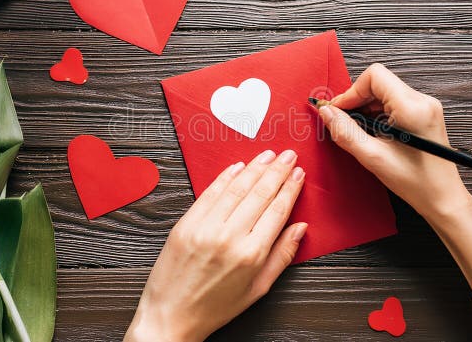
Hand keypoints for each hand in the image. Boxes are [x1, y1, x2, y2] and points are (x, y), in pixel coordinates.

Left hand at [124, 150, 307, 341]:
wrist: (171, 315)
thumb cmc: (216, 306)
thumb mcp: (258, 288)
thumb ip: (282, 256)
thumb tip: (300, 228)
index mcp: (251, 255)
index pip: (277, 210)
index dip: (290, 188)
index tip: (298, 173)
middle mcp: (229, 237)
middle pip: (260, 194)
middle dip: (277, 171)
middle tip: (288, 156)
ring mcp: (205, 228)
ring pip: (236, 189)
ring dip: (255, 168)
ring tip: (268, 155)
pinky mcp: (186, 224)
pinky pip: (210, 194)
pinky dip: (225, 177)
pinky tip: (238, 167)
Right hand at [317, 63, 471, 222]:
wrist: (443, 198)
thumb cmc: (416, 182)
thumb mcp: (373, 157)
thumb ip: (345, 131)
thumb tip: (326, 111)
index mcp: (412, 107)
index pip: (374, 76)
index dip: (351, 92)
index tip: (337, 110)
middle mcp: (423, 101)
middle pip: (379, 82)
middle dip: (357, 100)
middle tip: (343, 122)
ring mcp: (426, 106)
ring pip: (385, 91)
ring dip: (367, 108)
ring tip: (358, 131)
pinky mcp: (425, 114)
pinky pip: (395, 102)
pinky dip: (378, 113)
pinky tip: (373, 133)